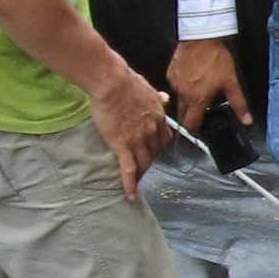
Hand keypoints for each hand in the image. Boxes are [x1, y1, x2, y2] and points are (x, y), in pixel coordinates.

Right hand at [91, 67, 170, 201]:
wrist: (113, 83)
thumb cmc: (127, 82)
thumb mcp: (148, 88)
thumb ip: (157, 97)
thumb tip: (165, 98)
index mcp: (158, 118)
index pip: (164, 140)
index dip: (161, 150)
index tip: (159, 156)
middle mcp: (151, 132)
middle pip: (155, 154)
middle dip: (153, 164)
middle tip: (150, 174)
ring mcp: (137, 140)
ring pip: (144, 164)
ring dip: (143, 176)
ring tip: (142, 186)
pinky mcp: (122, 145)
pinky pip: (128, 169)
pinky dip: (130, 184)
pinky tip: (131, 195)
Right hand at [167, 37, 252, 128]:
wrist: (201, 38)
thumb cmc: (215, 58)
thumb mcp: (231, 83)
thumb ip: (238, 104)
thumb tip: (247, 120)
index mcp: (197, 100)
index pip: (190, 125)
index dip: (195, 130)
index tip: (200, 127)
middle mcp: (183, 94)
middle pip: (183, 114)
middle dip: (191, 116)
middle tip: (201, 110)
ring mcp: (175, 84)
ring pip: (178, 99)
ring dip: (187, 100)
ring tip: (199, 90)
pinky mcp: (170, 73)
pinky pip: (174, 86)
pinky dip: (182, 86)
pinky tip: (192, 79)